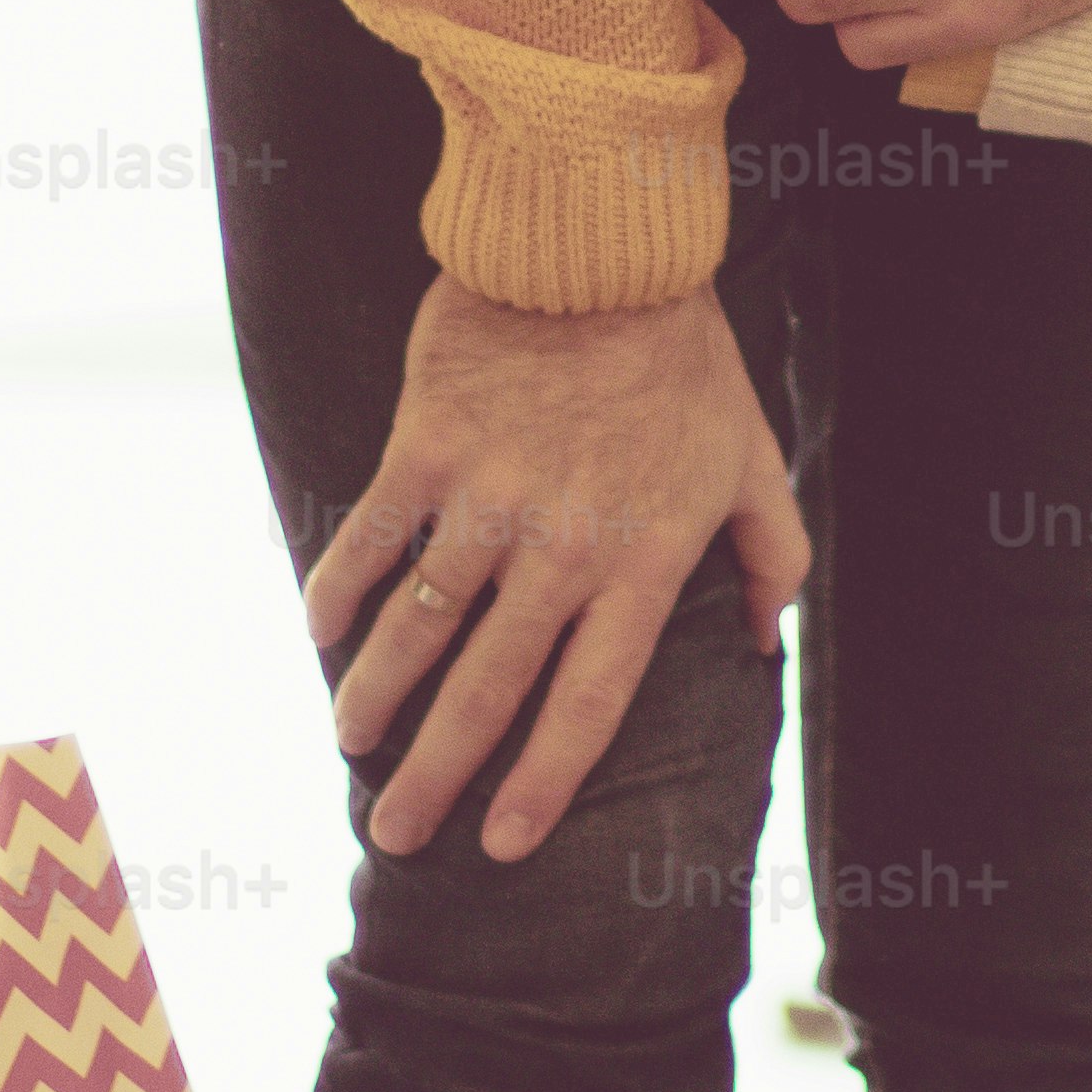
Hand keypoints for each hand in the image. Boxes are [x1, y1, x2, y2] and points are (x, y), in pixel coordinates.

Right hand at [302, 270, 808, 860]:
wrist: (602, 247)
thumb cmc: (684, 358)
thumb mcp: (752, 456)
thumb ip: (771, 553)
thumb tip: (764, 635)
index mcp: (640, 563)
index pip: (588, 701)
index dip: (544, 781)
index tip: (503, 844)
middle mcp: (559, 548)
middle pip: (489, 687)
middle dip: (440, 774)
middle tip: (396, 838)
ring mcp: (487, 497)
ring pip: (418, 623)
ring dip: (377, 695)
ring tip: (350, 745)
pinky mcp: (427, 444)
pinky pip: (372, 533)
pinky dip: (339, 584)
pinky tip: (320, 630)